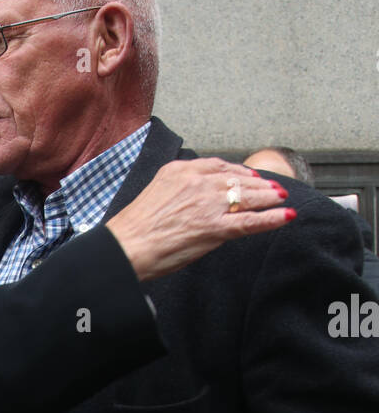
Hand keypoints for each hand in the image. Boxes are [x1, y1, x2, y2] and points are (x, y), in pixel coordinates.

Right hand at [106, 159, 293, 281]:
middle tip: (273, 186)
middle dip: (259, 183)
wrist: (126, 247)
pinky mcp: (215, 228)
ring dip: (270, 197)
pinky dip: (272, 218)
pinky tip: (287, 216)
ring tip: (282, 197)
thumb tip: (194, 197)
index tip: (248, 174)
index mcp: (180, 170)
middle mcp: (198, 182)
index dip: (238, 171)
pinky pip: (251, 221)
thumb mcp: (156, 192)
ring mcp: (208, 204)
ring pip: (249, 197)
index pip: (219, 166)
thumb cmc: (134, 228)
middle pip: (238, 179)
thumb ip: (178, 189)